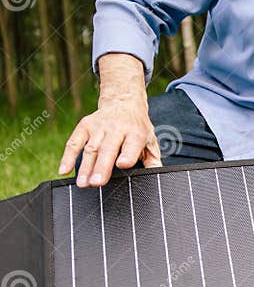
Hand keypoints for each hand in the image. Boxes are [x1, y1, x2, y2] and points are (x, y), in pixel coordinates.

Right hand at [58, 54, 161, 187]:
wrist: (123, 102)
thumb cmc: (138, 129)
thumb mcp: (150, 141)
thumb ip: (153, 160)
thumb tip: (156, 177)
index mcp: (136, 132)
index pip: (132, 144)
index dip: (128, 154)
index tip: (122, 165)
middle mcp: (117, 128)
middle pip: (108, 148)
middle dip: (102, 166)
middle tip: (97, 183)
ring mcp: (99, 127)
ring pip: (90, 148)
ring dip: (85, 167)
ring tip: (83, 184)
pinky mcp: (84, 126)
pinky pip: (74, 142)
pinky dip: (68, 156)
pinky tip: (64, 170)